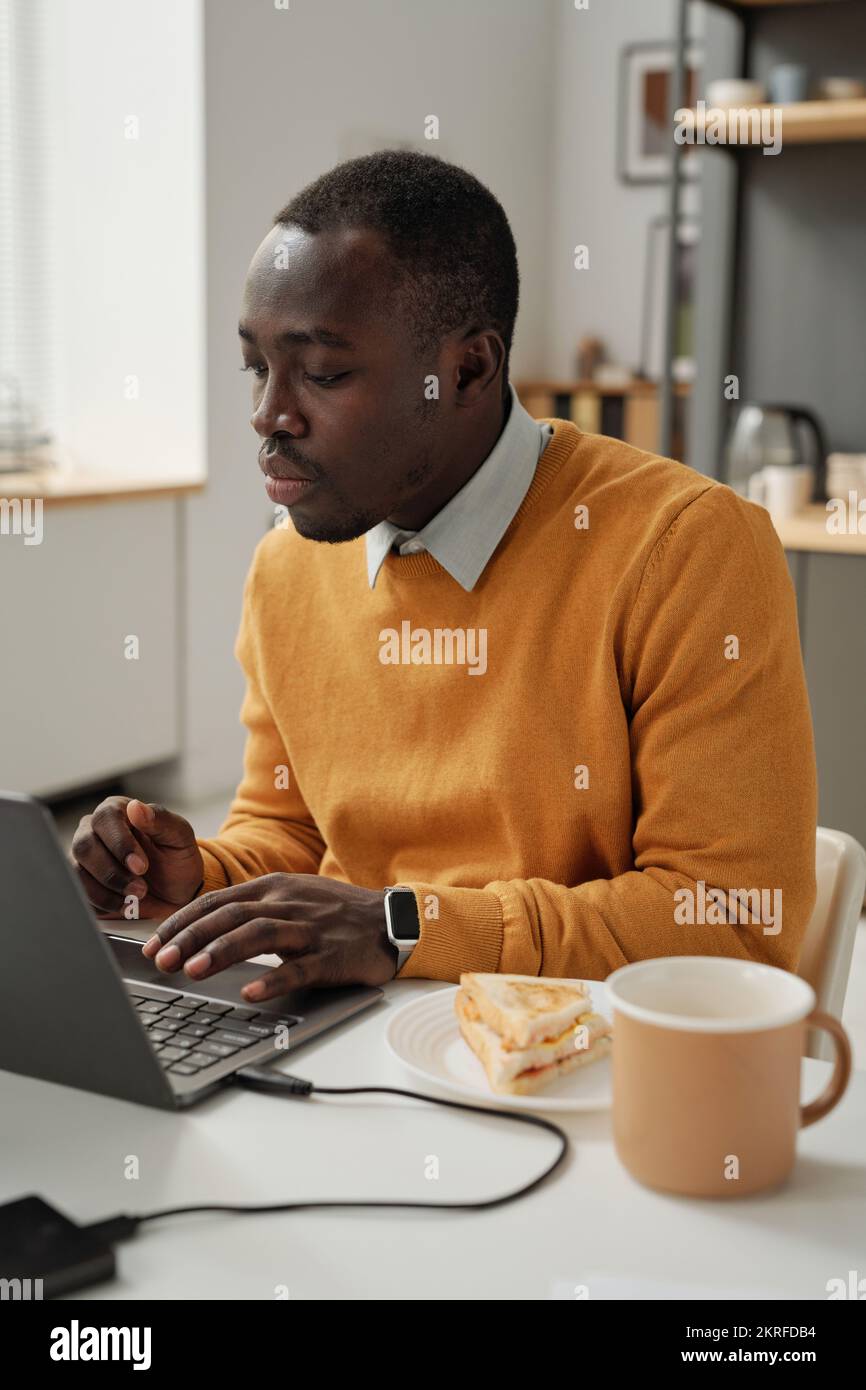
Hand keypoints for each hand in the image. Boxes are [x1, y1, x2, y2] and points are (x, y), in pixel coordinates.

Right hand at [69, 796, 203, 919]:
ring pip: (77, 871)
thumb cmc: (176, 859)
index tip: (141, 866)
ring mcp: (84, 857)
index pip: (105, 818)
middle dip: (113, 872)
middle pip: (85, 846)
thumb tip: (135, 806)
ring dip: (107, 889)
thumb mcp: (179, 838)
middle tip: (140, 888)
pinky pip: (80, 892)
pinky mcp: (81, 882)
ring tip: (135, 897)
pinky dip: (103, 902)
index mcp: (117, 811)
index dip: (120, 843)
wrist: (176, 894)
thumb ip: (160, 820)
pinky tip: (124, 904)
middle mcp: (94, 830)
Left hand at [140, 873, 397, 997]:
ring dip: (221, 951)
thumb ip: (250, 910)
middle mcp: (288, 903)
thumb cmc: (333, 914)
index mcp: (273, 887)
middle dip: (190, 937)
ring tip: (191, 970)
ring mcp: (311, 928)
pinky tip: (251, 993)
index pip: (217, 900)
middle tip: (161, 960)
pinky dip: (273, 980)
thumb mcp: (290, 898)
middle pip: (230, 915)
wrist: (392, 920)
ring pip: (258, 935)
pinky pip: (299, 968)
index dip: (182, 921)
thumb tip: (198, 929)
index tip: (154, 942)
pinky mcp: (332, 956)